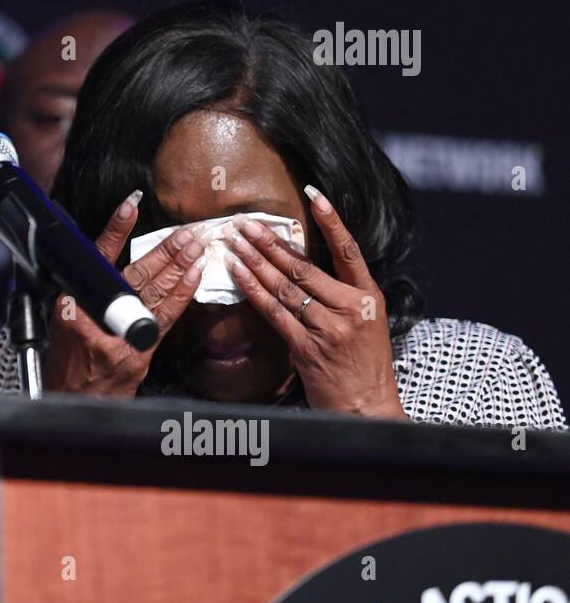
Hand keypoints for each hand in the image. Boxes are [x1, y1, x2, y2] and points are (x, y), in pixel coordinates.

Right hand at [44, 190, 205, 397]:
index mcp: (73, 303)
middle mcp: (95, 315)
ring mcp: (120, 334)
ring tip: (196, 246)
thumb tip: (107, 261)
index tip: (131, 206)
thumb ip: (82, 294)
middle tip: (186, 231)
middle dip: (164, 251)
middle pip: (135, 274)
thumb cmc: (67, 363)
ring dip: (179, 267)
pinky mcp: (139, 351)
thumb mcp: (61, 322)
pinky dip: (182, 295)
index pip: (97, 258)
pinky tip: (195, 277)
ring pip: (154, 292)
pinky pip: (166, 318)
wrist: (74, 403)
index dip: (116, 231)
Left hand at [223, 186, 405, 418]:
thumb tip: (302, 266)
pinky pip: (273, 313)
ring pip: (284, 287)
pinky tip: (237, 274)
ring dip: (255, 262)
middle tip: (245, 223)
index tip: (313, 195)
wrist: (366, 408)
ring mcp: (328, 328)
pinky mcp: (306, 348)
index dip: (331, 221)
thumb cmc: (363, 364)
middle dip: (270, 243)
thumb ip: (340, 295)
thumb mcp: (365, 322)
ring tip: (234, 243)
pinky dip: (253, 291)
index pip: (348, 250)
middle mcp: (350, 307)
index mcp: (368, 296)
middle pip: (303, 267)